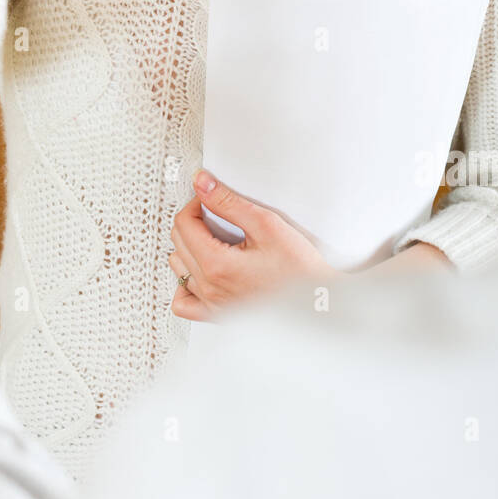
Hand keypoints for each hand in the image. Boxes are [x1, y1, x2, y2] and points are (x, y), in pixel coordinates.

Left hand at [168, 170, 336, 321]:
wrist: (319, 301)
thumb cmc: (301, 270)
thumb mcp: (267, 224)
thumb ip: (229, 202)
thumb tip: (202, 184)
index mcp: (218, 265)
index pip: (184, 223)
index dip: (196, 203)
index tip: (212, 199)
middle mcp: (210, 289)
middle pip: (178, 243)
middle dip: (192, 221)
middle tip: (215, 213)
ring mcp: (213, 305)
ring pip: (178, 269)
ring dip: (188, 248)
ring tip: (211, 239)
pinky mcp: (220, 315)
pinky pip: (185, 303)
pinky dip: (185, 284)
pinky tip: (201, 271)